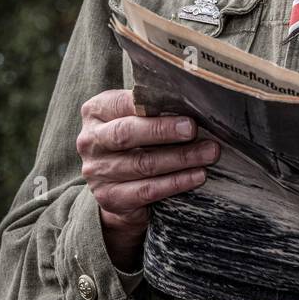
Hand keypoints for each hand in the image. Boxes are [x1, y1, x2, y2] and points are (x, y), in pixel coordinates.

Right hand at [75, 89, 219, 268]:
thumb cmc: (136, 142)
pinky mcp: (110, 198)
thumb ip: (153, 108)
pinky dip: (176, 182)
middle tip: (193, 130)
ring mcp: (97, 172)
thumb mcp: (136, 118)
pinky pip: (147, 190)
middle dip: (163, 131)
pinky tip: (197, 176)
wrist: (118, 189)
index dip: (151, 105)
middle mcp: (90, 141)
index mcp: (96, 112)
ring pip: (142, 164)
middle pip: (126, 134)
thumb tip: (193, 101)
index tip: (180, 107)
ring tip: (208, 153)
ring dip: (180, 158)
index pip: (121, 104)